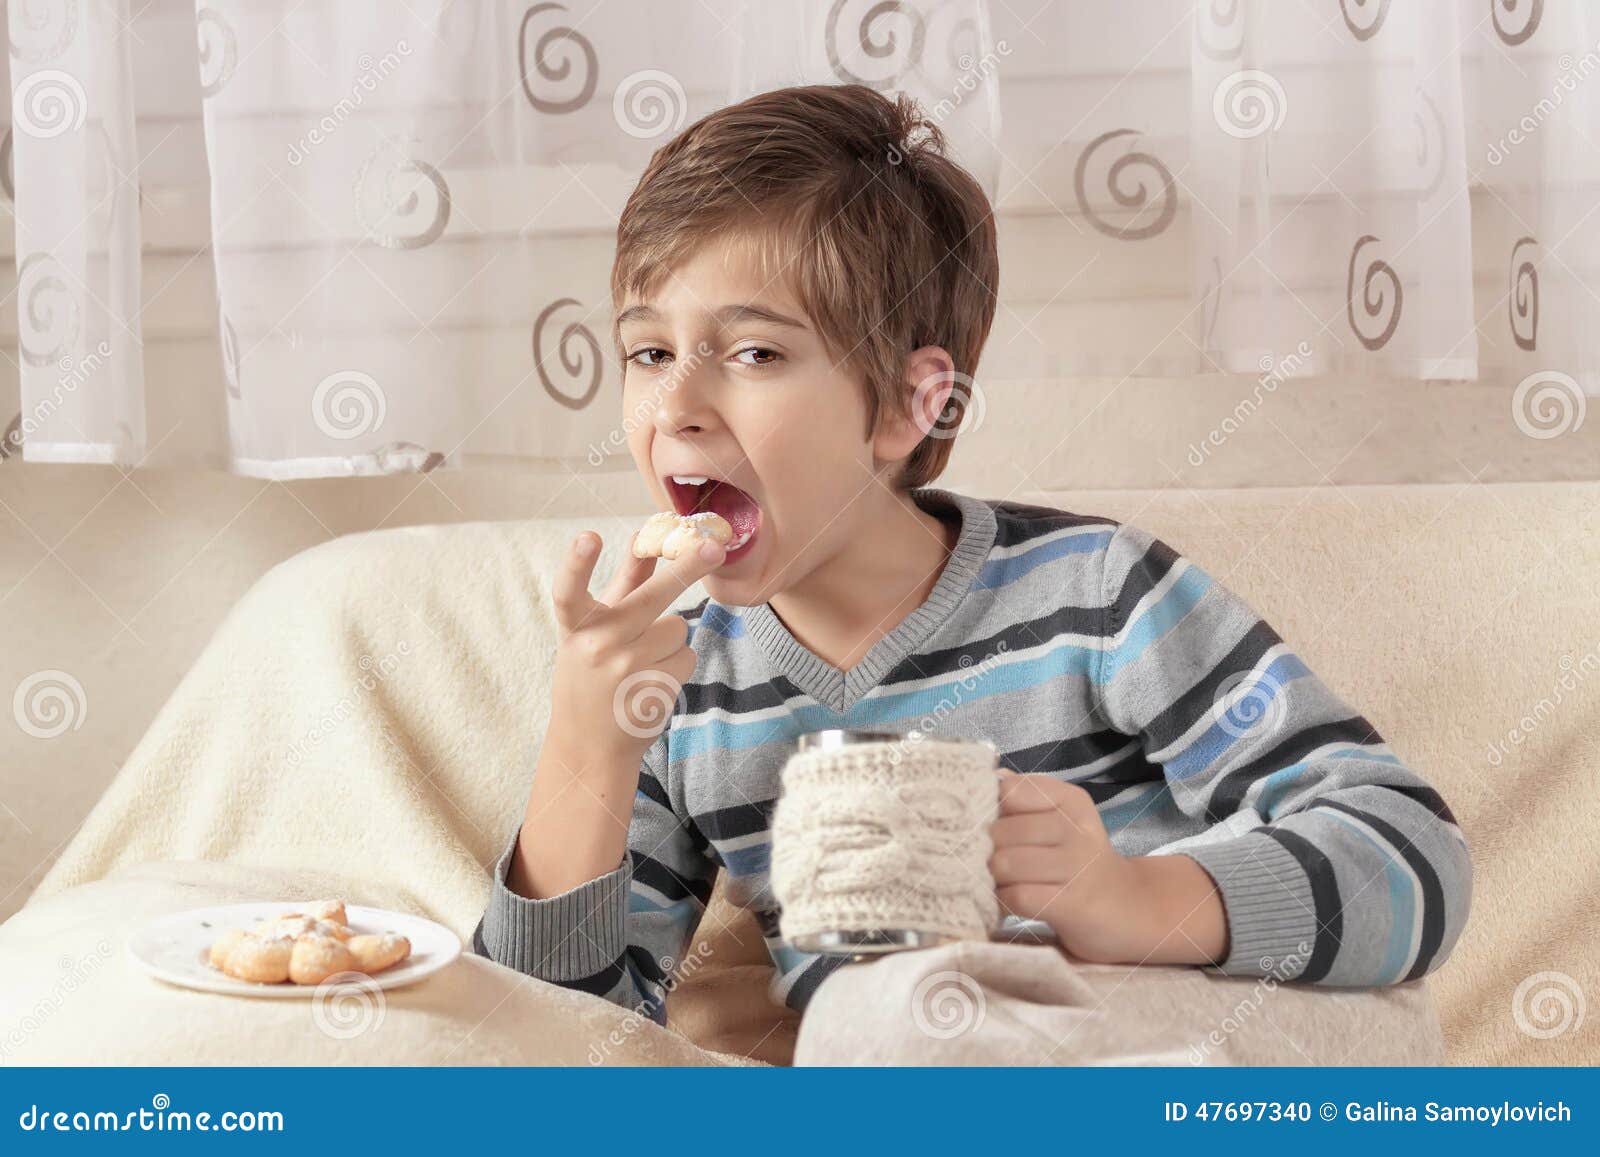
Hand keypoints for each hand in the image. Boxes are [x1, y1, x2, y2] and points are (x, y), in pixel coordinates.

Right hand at [548, 527, 725, 766]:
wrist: (589, 744)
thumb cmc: (591, 674)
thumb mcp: (593, 629)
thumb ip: (621, 584)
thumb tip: (642, 537)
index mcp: (576, 626)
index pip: (569, 590)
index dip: (577, 563)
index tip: (589, 536)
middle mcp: (597, 645)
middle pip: (651, 597)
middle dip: (687, 567)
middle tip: (715, 547)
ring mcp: (627, 669)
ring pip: (677, 628)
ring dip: (669, 640)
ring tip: (641, 664)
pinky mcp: (654, 689)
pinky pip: (686, 656)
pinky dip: (676, 665)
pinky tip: (651, 683)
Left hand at [987, 770, 1227, 965]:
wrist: (1133, 910)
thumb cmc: (1082, 864)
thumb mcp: (1061, 822)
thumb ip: (1025, 800)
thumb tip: (992, 776)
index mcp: (1070, 800)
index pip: (1008, 791)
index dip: (989, 813)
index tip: (991, 828)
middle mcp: (1076, 827)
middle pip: (1000, 832)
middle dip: (987, 852)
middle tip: (993, 866)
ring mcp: (1078, 866)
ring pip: (1005, 864)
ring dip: (995, 879)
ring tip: (1004, 884)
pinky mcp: (1074, 904)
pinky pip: (1017, 897)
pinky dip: (1005, 902)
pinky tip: (1013, 903)